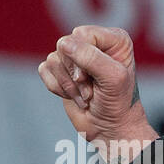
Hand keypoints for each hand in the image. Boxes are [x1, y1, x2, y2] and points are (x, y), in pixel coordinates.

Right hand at [37, 24, 157, 160]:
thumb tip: (64, 44)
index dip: (85, 57)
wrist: (109, 129)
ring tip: (87, 96)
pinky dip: (58, 88)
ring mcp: (76, 56)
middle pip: (65, 45)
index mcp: (114, 40)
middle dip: (76, 74)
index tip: (99, 77)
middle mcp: (94, 43)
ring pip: (53, 58)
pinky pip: (44, 70)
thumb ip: (92, 58)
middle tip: (92, 89)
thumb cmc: (118, 104)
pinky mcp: (60, 70)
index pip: (83, 34)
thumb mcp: (113, 79)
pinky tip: (75, 96)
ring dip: (69, 85)